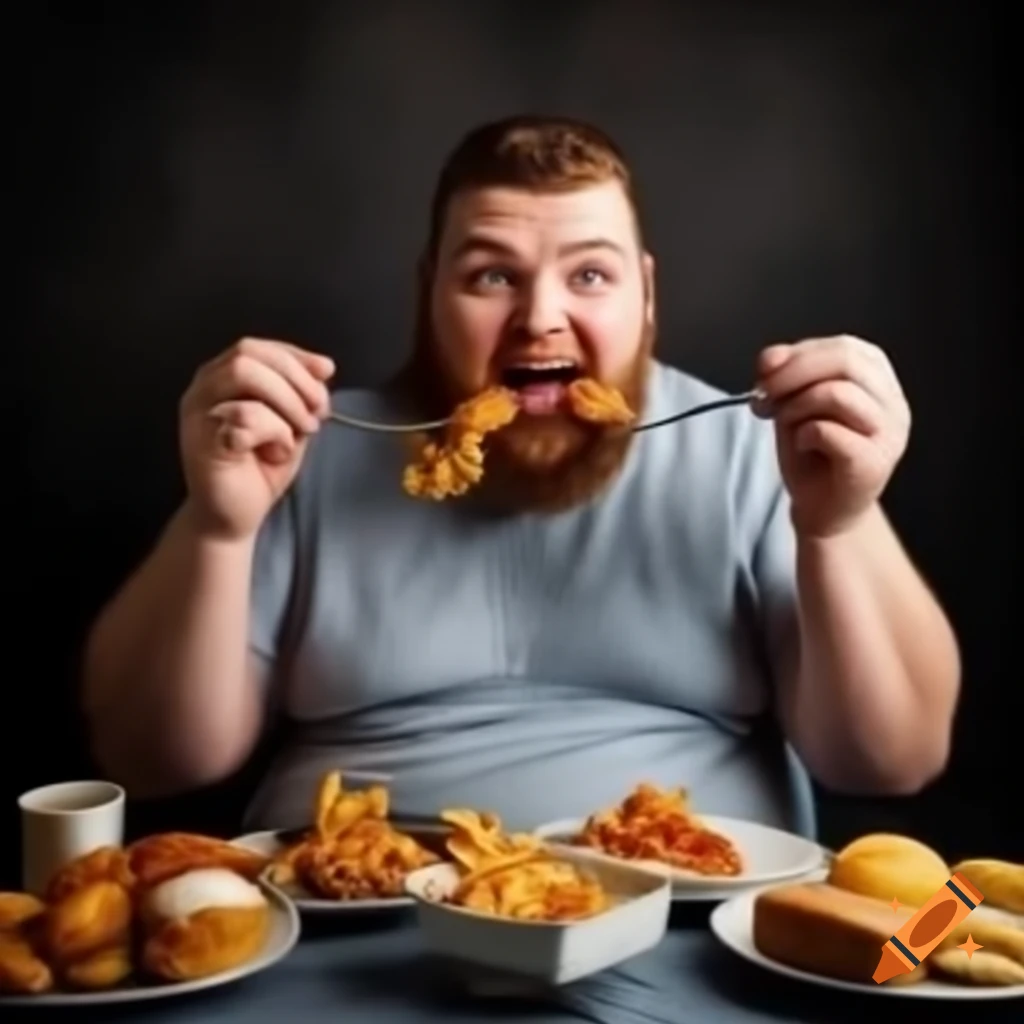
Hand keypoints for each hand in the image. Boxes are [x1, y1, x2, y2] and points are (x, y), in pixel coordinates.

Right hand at [178, 337, 334, 539]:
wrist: (234, 518)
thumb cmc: (259, 469)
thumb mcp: (290, 423)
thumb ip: (301, 394)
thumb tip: (324, 368)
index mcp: (221, 378)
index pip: (255, 347)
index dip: (295, 355)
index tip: (327, 371)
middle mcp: (203, 388)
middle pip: (248, 353)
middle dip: (294, 378)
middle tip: (317, 412)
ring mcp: (198, 412)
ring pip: (244, 374)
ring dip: (286, 401)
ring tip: (300, 432)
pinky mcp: (202, 439)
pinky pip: (245, 416)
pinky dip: (274, 431)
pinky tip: (276, 452)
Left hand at [754, 335, 910, 537]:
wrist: (823, 513)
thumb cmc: (812, 457)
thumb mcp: (794, 406)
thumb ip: (787, 377)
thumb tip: (769, 357)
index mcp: (879, 383)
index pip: (844, 346)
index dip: (800, 352)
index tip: (764, 370)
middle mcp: (893, 405)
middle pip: (846, 361)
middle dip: (793, 372)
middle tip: (764, 394)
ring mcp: (889, 435)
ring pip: (838, 393)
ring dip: (796, 405)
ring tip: (787, 424)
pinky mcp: (873, 464)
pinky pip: (830, 431)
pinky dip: (804, 434)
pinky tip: (803, 446)